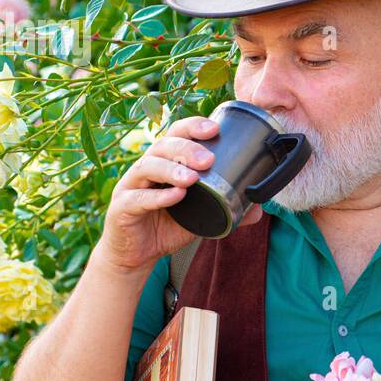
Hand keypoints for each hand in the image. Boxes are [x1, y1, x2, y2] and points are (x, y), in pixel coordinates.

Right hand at [96, 115, 262, 273]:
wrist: (137, 254)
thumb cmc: (168, 226)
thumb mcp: (201, 216)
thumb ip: (226, 209)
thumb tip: (258, 209)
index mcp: (166, 161)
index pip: (177, 133)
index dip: (193, 126)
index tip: (214, 128)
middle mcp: (147, 168)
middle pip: (162, 145)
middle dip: (186, 148)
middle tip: (208, 159)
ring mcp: (131, 186)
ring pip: (147, 167)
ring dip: (171, 169)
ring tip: (192, 178)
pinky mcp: (121, 208)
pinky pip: (138, 198)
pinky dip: (157, 197)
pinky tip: (176, 196)